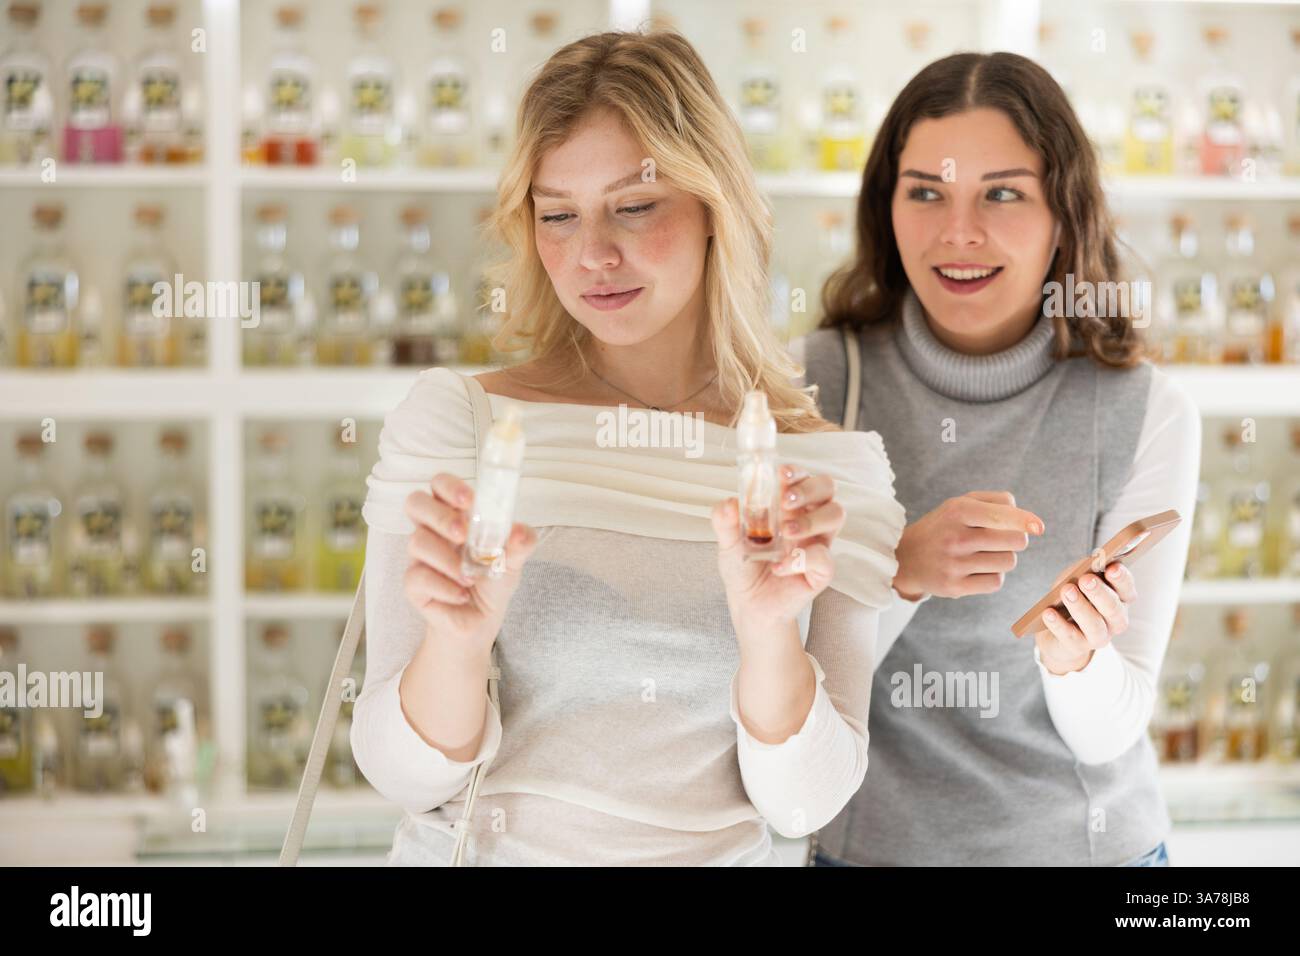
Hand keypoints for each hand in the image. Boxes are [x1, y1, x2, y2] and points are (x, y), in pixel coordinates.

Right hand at [403, 472, 537, 648]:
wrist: (482, 620)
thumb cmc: (493, 579)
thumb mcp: (514, 559)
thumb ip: (520, 542)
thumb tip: (519, 533)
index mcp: (455, 514)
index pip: (439, 485)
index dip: (449, 486)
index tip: (469, 500)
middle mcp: (433, 530)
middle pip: (415, 503)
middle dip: (439, 516)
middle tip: (462, 535)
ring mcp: (419, 556)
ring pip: (417, 542)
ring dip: (448, 560)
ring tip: (471, 578)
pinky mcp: (413, 583)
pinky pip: (418, 577)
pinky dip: (445, 587)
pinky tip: (461, 595)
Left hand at [712, 464, 842, 628]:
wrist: (748, 604)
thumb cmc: (743, 566)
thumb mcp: (727, 542)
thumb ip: (724, 522)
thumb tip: (728, 504)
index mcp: (788, 506)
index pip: (802, 477)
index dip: (796, 471)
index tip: (780, 473)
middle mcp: (808, 519)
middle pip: (827, 488)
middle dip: (809, 488)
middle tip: (785, 500)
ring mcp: (817, 543)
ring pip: (835, 515)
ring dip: (811, 519)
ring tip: (786, 531)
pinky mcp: (821, 570)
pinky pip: (824, 558)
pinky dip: (801, 560)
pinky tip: (779, 566)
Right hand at [892, 491, 1042, 599]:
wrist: (905, 557)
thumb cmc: (944, 527)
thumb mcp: (960, 504)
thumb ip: (996, 502)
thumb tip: (1029, 521)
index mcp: (958, 511)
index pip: (1001, 515)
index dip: (1025, 521)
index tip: (1039, 527)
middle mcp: (955, 537)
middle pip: (1014, 541)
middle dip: (1017, 540)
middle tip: (1002, 539)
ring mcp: (954, 564)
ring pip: (1008, 562)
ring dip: (1004, 558)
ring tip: (985, 554)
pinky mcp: (954, 587)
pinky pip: (995, 582)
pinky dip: (993, 576)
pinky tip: (977, 570)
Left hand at [1034, 562, 1137, 674]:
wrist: (1057, 631)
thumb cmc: (1073, 597)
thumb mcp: (1078, 579)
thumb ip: (1084, 572)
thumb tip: (1086, 566)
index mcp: (1120, 599)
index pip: (1127, 589)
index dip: (1121, 578)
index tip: (1111, 568)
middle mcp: (1115, 620)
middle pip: (1113, 608)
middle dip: (1100, 593)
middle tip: (1086, 580)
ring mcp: (1099, 636)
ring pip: (1094, 625)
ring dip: (1080, 607)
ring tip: (1066, 591)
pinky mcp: (1079, 647)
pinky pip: (1070, 637)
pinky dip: (1059, 624)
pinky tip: (1048, 613)